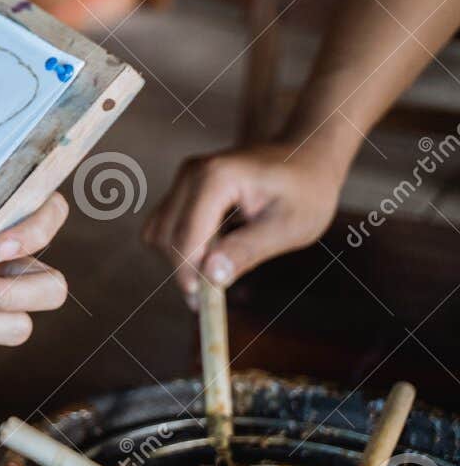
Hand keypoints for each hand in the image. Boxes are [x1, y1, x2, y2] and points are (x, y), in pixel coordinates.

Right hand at [142, 141, 348, 300]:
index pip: (186, 235)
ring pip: (159, 232)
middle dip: (184, 268)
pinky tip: (216, 251)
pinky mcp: (183, 188)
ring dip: (182, 258)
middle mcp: (191, 173)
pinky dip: (183, 247)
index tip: (203, 305)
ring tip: (222, 266)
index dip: (189, 273)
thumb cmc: (306, 192)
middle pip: (166, 235)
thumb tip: (211, 276)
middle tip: (215, 295)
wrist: (306, 160)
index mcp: (217, 178)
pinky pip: (167, 226)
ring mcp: (184, 178)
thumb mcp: (289, 227)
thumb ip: (248, 250)